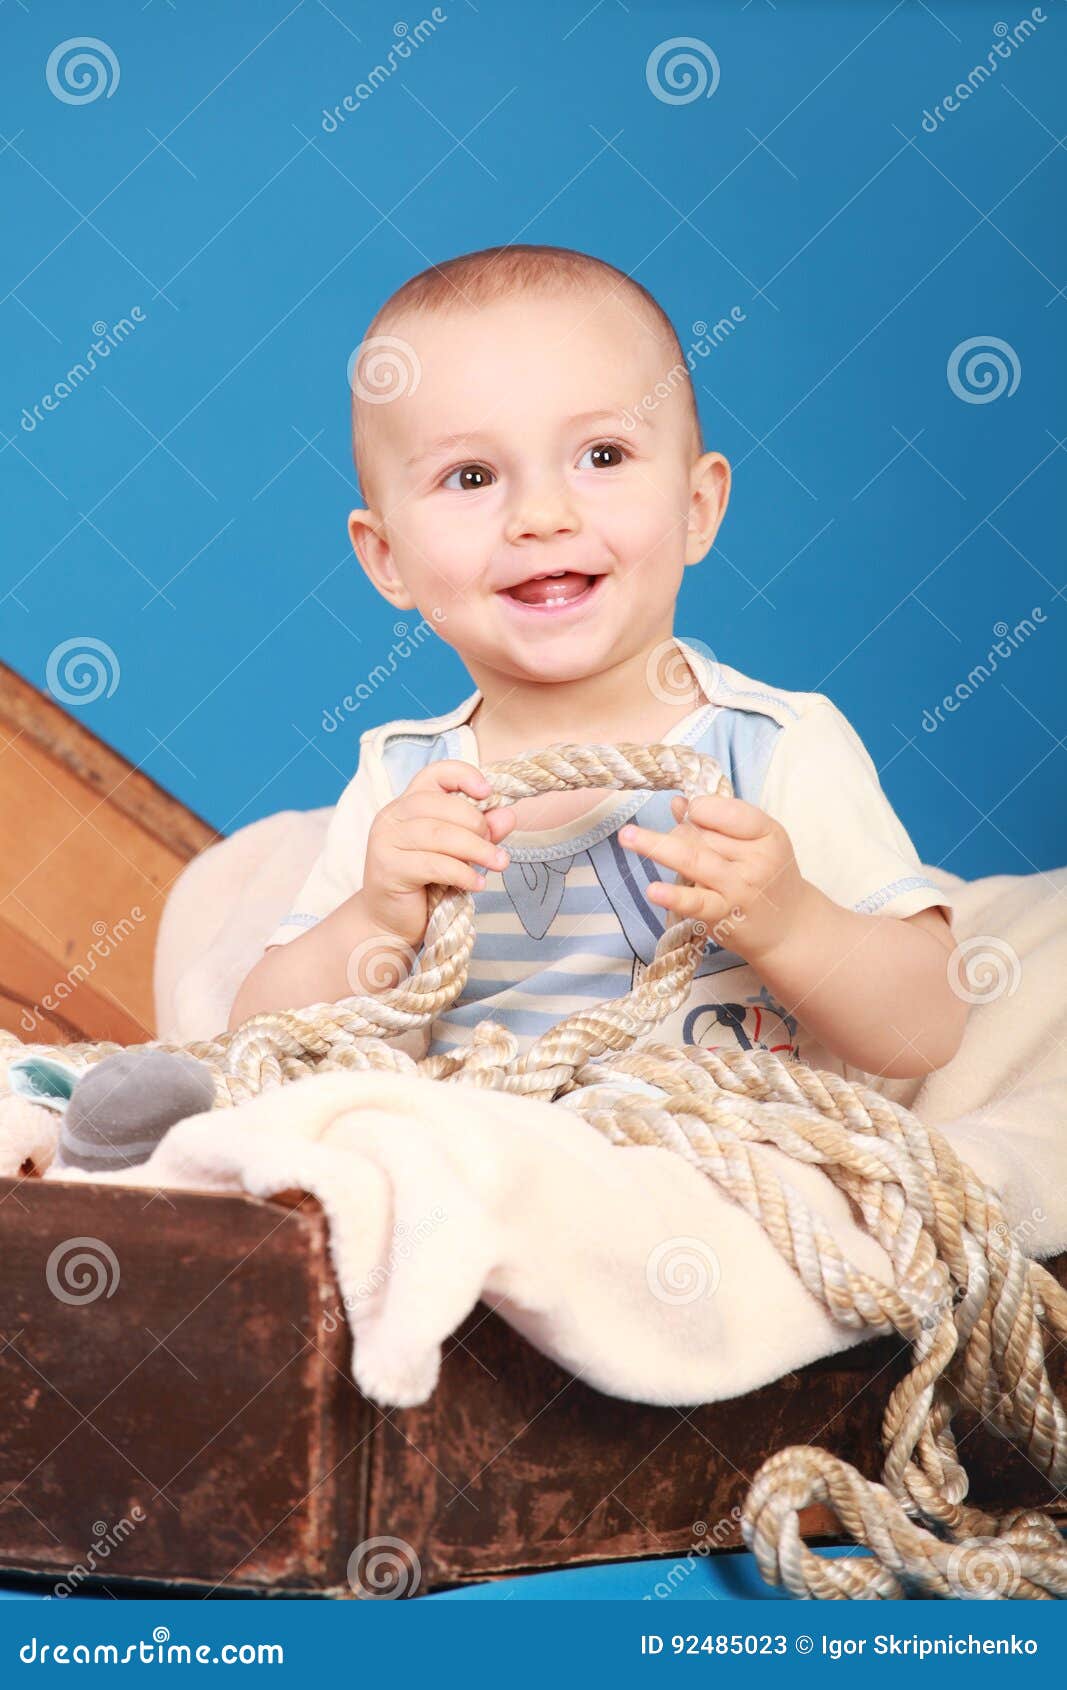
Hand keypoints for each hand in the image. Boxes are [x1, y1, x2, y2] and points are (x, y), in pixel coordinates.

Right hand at [360, 759, 515, 950]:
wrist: (390, 924)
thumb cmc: (425, 885)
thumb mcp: (459, 854)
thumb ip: (482, 832)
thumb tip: (508, 815)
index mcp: (408, 804)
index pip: (435, 773)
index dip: (463, 775)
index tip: (488, 792)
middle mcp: (392, 816)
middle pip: (442, 804)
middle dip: (477, 824)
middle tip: (495, 848)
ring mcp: (386, 840)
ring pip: (439, 834)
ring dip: (476, 850)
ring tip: (498, 864)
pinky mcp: (388, 868)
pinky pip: (433, 864)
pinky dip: (462, 873)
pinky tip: (477, 884)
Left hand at [618, 794, 812, 964]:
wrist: (789, 930)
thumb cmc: (766, 878)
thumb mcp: (753, 843)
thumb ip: (718, 822)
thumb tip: (676, 803)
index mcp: (768, 834)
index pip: (731, 812)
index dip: (703, 808)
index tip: (690, 810)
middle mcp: (757, 861)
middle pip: (704, 835)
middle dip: (680, 832)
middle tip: (670, 837)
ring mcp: (739, 889)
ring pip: (694, 859)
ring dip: (657, 846)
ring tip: (627, 837)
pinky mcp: (723, 916)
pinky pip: (696, 902)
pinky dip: (674, 896)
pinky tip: (653, 889)